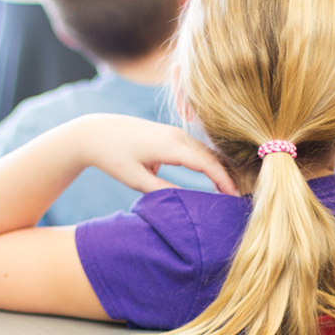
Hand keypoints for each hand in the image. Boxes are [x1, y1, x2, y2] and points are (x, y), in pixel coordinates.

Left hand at [58, 114, 237, 197]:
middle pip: (211, 156)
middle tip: (238, 197)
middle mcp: (176, 135)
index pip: (206, 164)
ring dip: (218, 168)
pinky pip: (195, 148)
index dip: (223, 180)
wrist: (95, 132)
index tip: (234, 197)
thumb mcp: (135, 179)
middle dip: (226, 175)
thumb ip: (162, 190)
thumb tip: (186, 202)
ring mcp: (174, 132)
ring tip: (230, 190)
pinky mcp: (170, 134)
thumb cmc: (112, 156)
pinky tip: (213, 176)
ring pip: (205, 150)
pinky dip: (208, 162)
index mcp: (169, 145)